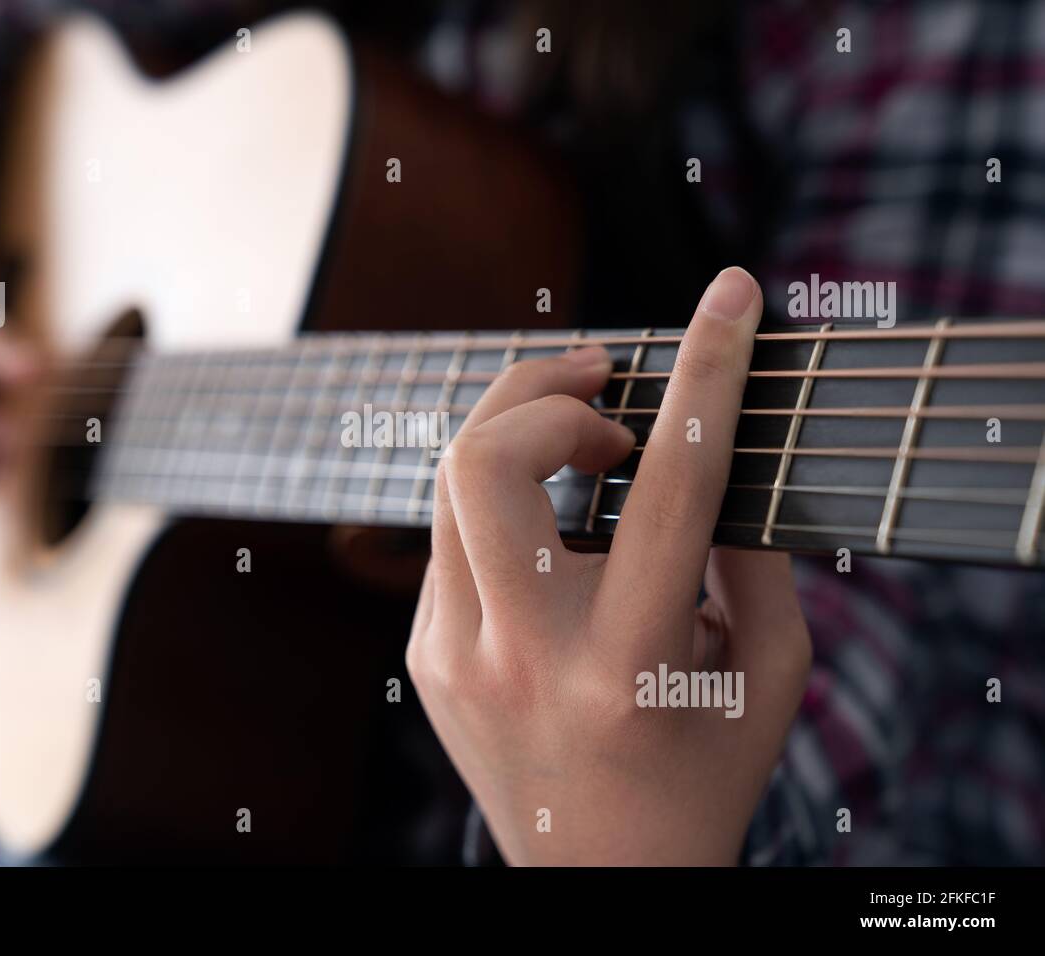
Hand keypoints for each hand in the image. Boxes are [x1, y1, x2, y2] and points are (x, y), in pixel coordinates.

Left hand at [407, 267, 810, 865]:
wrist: (600, 882)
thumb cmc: (700, 777)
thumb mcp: (769, 677)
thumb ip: (758, 556)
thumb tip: (706, 443)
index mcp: (628, 664)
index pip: (672, 484)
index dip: (708, 373)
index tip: (731, 295)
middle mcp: (522, 657)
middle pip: (485, 463)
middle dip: (544, 391)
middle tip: (607, 396)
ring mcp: (454, 658)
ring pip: (449, 484)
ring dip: (520, 432)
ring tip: (591, 447)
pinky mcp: (424, 657)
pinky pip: (451, 536)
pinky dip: (507, 503)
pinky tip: (555, 533)